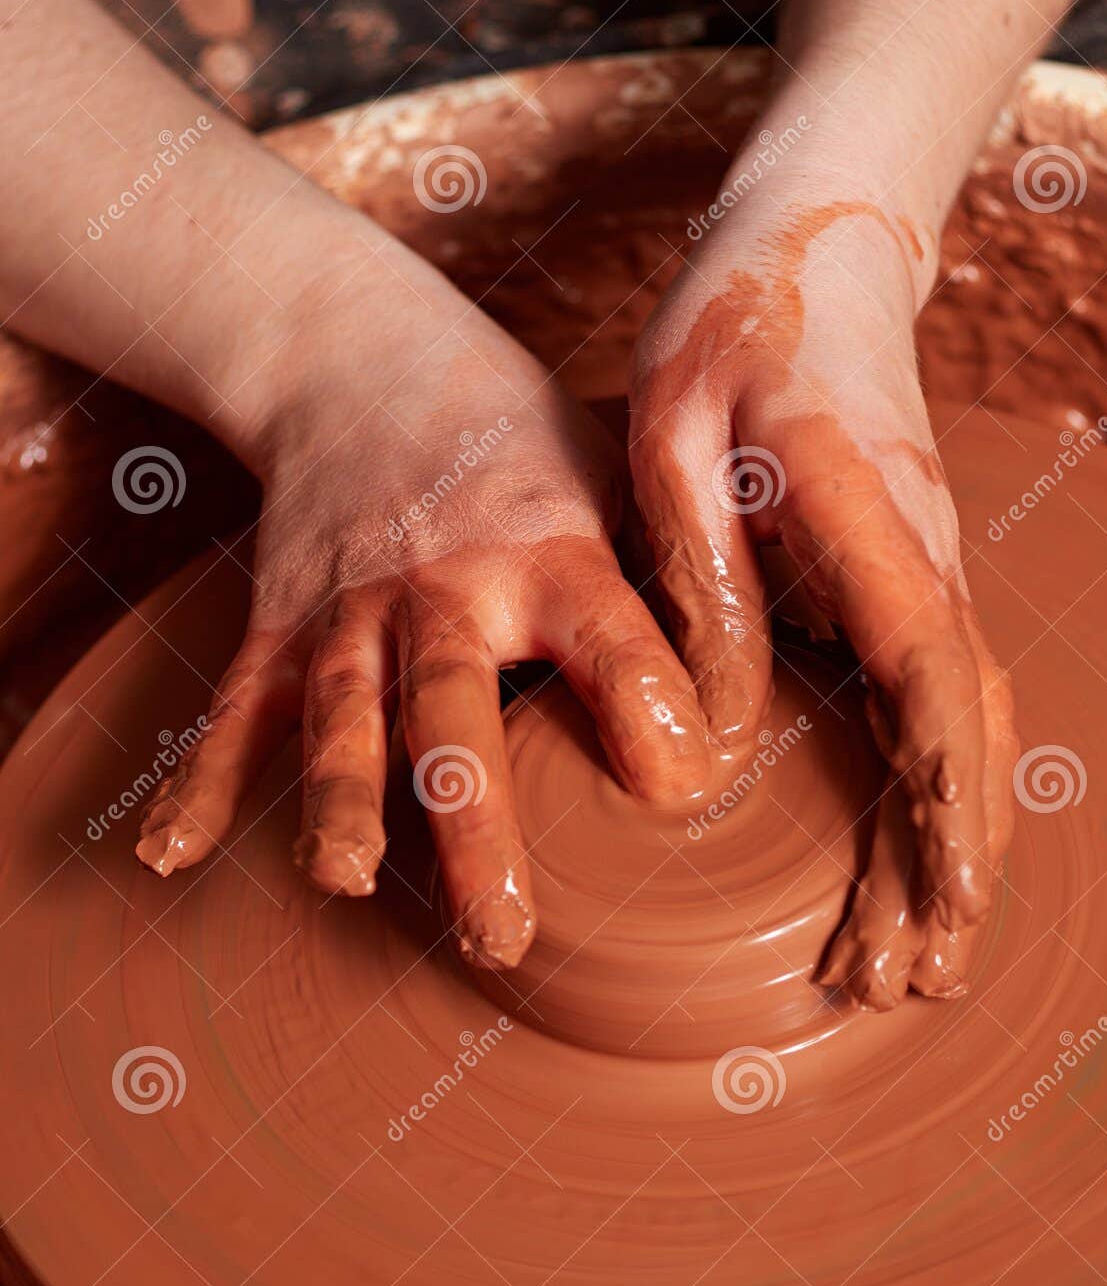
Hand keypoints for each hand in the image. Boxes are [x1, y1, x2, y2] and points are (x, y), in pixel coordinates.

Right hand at [136, 265, 709, 967]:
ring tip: (345, 881)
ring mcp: (350, 604)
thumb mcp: (614, 472)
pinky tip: (168, 856)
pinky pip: (236, 706)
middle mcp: (448, 585)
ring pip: (344, 716)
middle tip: (502, 936)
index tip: (682, 789)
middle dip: (476, 823)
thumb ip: (671, 577)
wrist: (356, 349)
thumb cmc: (516, 431)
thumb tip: (758, 696)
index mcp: (552, 551)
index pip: (614, 643)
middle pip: (458, 709)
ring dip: (340, 801)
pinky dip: (199, 778)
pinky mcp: (281, 619)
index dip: (650, 713)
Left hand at [630, 171, 1016, 1009]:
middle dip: (947, 862)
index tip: (941, 898)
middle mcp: (922, 549)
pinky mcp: (906, 576)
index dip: (940, 792)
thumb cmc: (730, 321)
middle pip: (963, 729)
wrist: (815, 244)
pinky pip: (934, 701)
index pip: (927, 670)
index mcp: (867, 508)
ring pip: (960, 726)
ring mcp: (926, 564)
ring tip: (908, 959)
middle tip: (908, 982)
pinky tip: (905, 857)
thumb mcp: (672, 428)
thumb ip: (697, 573)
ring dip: (945, 844)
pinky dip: (930, 792)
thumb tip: (712, 733)